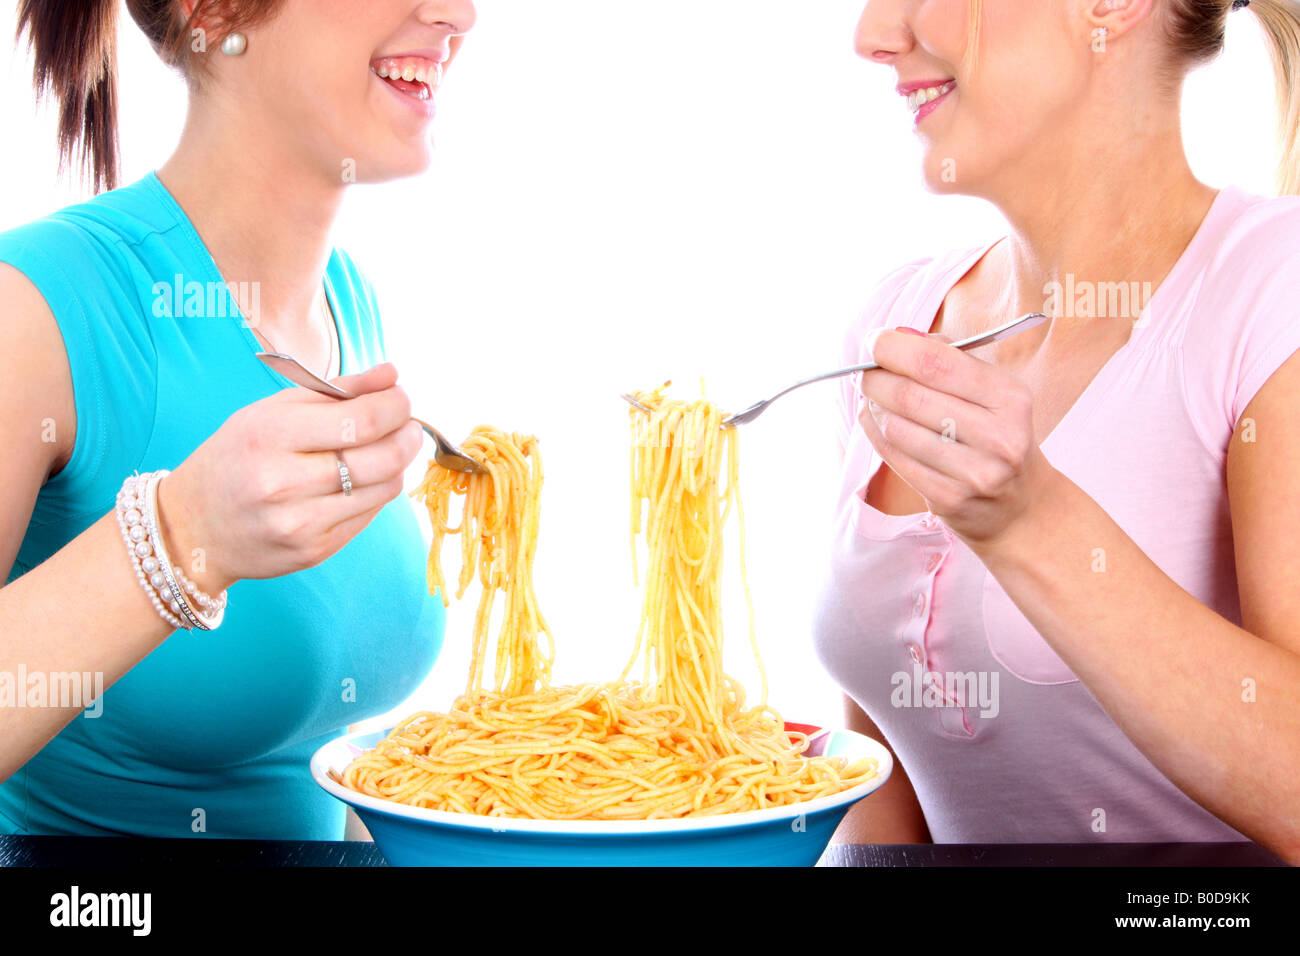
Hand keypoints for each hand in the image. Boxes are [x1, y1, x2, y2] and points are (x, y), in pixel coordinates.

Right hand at [158, 363, 424, 591]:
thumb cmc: (236, 458)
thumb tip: (391, 374)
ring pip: (383, 488)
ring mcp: (299, 523)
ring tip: (391, 448)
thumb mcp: (270, 412)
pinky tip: (366, 478)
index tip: (401, 398)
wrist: (193, 528)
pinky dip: (377, 491)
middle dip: (407, 435)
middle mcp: (282, 483)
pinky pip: (369, 515)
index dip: (394, 406)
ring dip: (398, 464)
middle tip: (409, 425)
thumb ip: (335, 390)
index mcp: (268, 436)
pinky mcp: (313, 551)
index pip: (360, 420)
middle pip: (380, 457)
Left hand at [857, 327, 1053, 545]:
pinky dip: (875, 433)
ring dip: (874, 407)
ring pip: (897, 428)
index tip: (875, 341)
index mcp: (1010, 398)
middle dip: (876, 378)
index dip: (895, 348)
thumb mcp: (993, 393)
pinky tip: (875, 421)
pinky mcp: (949, 499)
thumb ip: (950, 359)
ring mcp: (973, 472)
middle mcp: (997, 436)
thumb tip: (898, 336)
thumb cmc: (998, 436)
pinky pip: (895, 458)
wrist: (1021, 507)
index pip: (938, 363)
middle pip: (911, 395)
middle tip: (865, 372)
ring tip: (872, 398)